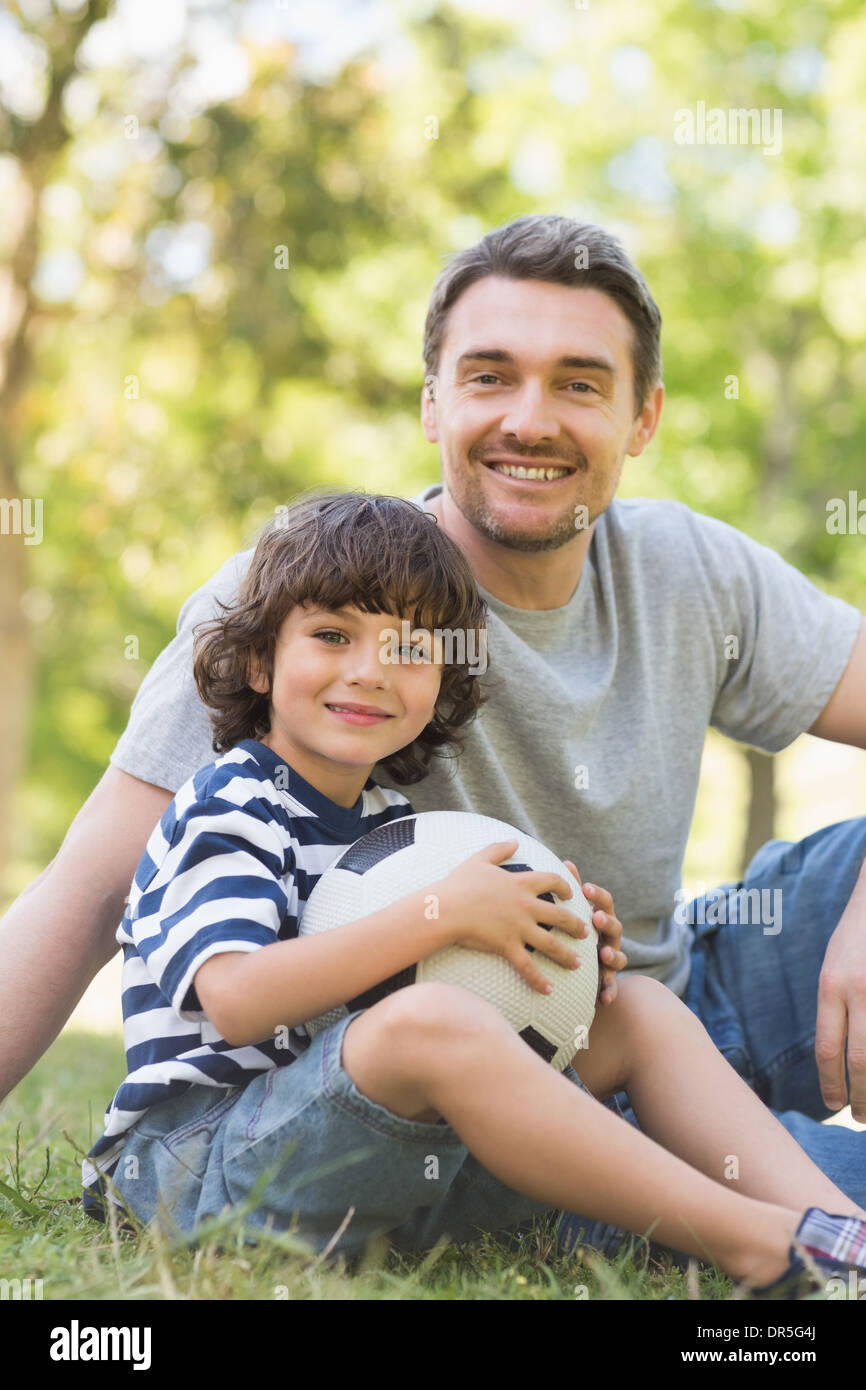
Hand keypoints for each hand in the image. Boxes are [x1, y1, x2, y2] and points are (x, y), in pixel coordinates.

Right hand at [435, 839, 590, 994]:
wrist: (445, 907)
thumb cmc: (459, 883)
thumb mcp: (479, 859)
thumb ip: (499, 849)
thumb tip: (514, 841)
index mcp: (521, 882)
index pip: (553, 881)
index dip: (566, 887)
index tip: (571, 895)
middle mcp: (526, 905)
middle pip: (561, 915)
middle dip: (576, 925)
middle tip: (585, 932)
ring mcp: (519, 927)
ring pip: (551, 944)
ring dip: (566, 955)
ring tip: (578, 963)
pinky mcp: (508, 946)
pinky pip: (528, 966)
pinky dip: (538, 980)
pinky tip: (548, 990)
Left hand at [562, 861, 627, 1004]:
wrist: (581, 971)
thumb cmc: (576, 933)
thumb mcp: (574, 913)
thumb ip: (572, 890)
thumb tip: (565, 862)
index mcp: (601, 918)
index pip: (604, 903)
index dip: (597, 895)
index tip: (585, 888)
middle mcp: (610, 937)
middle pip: (615, 927)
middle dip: (607, 921)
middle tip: (596, 917)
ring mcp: (611, 959)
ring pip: (619, 956)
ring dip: (613, 954)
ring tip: (604, 953)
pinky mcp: (607, 981)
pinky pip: (612, 987)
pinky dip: (610, 991)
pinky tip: (605, 998)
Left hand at [816, 891, 865, 1121]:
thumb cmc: (857, 937)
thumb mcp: (834, 967)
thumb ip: (835, 1008)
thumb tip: (838, 1060)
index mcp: (832, 985)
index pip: (829, 1049)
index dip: (831, 1084)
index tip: (832, 1105)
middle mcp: (860, 990)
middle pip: (862, 1061)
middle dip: (863, 1097)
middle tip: (862, 1118)